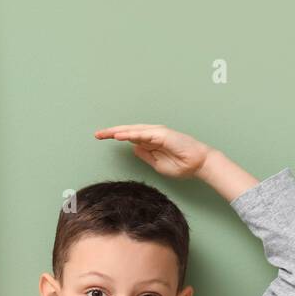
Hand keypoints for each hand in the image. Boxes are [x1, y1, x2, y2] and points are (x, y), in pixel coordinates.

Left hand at [94, 123, 213, 178]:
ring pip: (133, 130)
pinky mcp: (162, 135)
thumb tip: (134, 148)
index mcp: (150, 141)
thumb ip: (145, 155)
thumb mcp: (157, 164)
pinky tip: (120, 136)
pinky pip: (143, 134)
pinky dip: (131, 134)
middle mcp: (152, 134)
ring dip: (119, 131)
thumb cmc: (181, 164)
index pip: (129, 137)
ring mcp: (157, 133)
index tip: (101, 138)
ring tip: (104, 134)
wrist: (198, 165)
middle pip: (128, 131)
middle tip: (96, 134)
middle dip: (112, 132)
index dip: (115, 136)